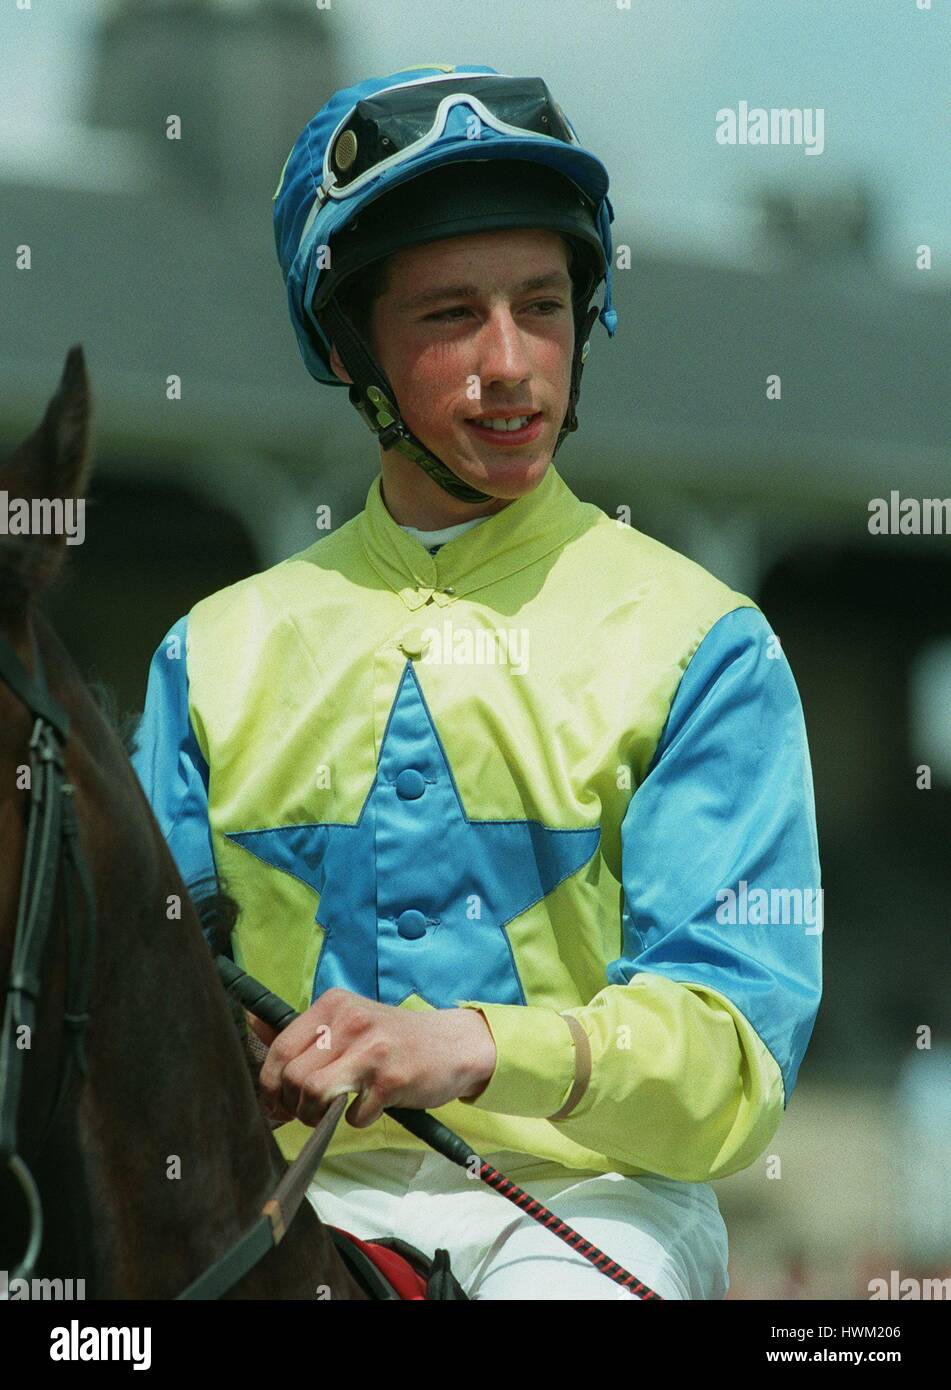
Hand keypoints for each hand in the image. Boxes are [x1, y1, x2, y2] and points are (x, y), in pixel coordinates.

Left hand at [247, 989, 496, 1129]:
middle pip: (294, 1077)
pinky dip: (356, 1121)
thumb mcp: (348, 1022)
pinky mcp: (392, 1078)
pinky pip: (353, 1115)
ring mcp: (372, 1049)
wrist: (452, 1045)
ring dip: (318, 1117)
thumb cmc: (392, 1039)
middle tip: (310, 1112)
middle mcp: (351, 1020)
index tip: (277, 1104)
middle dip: (295, 1105)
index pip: (280, 1049)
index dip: (270, 1085)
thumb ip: (304, 1030)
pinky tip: (371, 1107)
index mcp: (334, 1004)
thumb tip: (251, 1024)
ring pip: (316, 1094)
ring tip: (334, 1113)